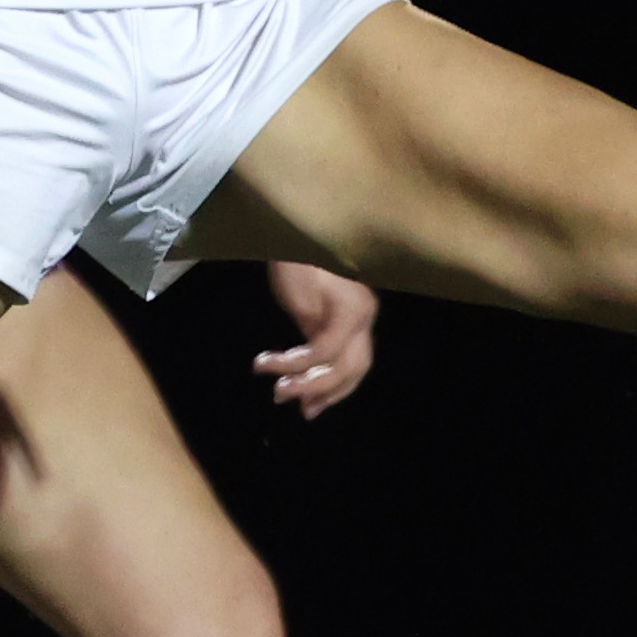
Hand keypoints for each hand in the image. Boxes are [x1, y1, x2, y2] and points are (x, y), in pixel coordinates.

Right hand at [256, 263, 378, 416]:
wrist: (291, 228)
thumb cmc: (293, 262)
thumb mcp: (303, 306)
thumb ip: (310, 336)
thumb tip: (301, 375)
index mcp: (358, 313)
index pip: (357, 363)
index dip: (336, 390)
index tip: (310, 409)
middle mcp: (365, 312)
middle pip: (357, 368)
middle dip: (326, 392)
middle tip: (295, 405)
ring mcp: (358, 309)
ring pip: (341, 364)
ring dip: (307, 384)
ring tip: (277, 389)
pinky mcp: (345, 305)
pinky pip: (322, 349)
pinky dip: (296, 363)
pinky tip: (271, 364)